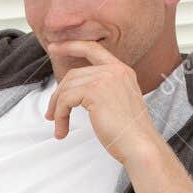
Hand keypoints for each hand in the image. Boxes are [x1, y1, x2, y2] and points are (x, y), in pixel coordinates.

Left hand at [44, 39, 162, 166]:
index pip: (92, 49)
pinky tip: (62, 130)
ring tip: (57, 125)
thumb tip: (74, 94)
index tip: (54, 48)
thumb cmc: (130, 134)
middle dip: (58, 94)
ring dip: (57, 109)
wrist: (141, 146)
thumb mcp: (118, 104)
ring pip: (67, 88)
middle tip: (51, 113)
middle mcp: (115, 71)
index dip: (71, 46)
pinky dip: (60, 116)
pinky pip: (66, 100)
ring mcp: (105, 79)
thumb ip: (102, 91)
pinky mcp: (94, 92)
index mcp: (122, 71)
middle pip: (74, 74)